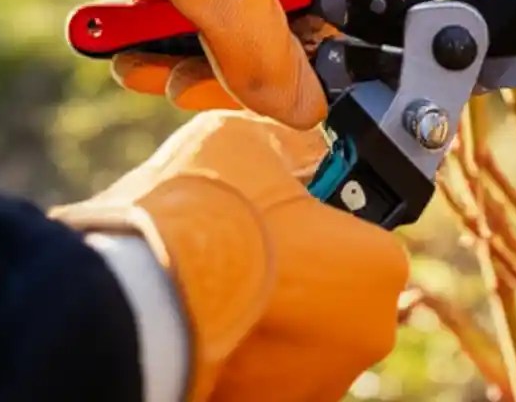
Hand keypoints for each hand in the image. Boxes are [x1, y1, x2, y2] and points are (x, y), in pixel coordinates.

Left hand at [0, 0, 330, 127]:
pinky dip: (138, 31)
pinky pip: (163, 13)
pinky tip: (109, 39)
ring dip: (168, 54)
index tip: (261, 92)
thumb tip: (310, 111)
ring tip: (131, 63)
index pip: (324, 3)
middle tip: (176, 85)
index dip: (299, 56)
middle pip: (262, 25)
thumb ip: (264, 52)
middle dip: (216, 61)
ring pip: (207, 26)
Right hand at [51, 111, 407, 401]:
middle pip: (336, 289)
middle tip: (248, 244)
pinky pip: (264, 369)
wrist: (135, 291)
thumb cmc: (206, 214)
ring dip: (271, 312)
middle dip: (301, 269)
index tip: (287, 208)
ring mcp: (318, 382)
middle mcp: (366, 336)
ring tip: (218, 281)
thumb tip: (299, 149)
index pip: (365, 232)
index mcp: (380, 266)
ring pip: (301, 335)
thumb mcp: (252, 139)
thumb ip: (292, 148)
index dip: (324, 215)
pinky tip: (204, 316)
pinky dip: (242, 347)